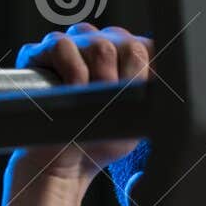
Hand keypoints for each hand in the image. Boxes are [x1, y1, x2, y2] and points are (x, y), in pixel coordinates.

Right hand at [13, 22, 153, 183]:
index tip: (140, 96)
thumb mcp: (139, 118)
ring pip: (98, 43)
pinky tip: (73, 90)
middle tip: (114, 105)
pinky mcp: (39, 54)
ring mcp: (71, 47)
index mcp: (123, 56)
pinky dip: (72, 69)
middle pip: (127, 43)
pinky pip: (62, 46)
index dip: (147, 70)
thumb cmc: (101, 139)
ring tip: (94, 102)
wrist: (66, 162)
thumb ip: (154, 91)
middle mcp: (98, 45)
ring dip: (102, 76)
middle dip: (126, 79)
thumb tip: (166, 76)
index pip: (147, 46)